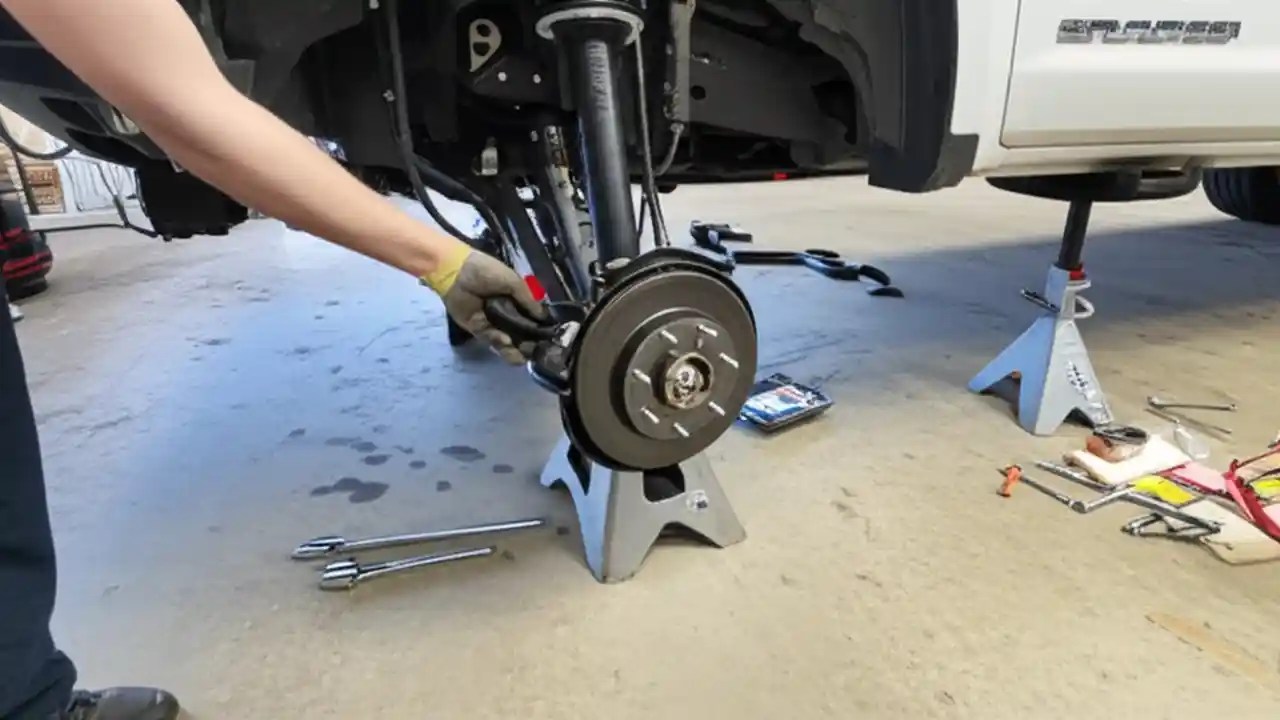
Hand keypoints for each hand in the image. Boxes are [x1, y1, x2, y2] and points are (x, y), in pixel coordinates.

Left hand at [421, 244, 546, 363]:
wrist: (456, 272)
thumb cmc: (486, 271)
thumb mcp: (513, 282)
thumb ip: (528, 301)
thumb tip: (544, 318)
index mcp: (515, 300)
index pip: (530, 318)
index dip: (538, 328)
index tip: (549, 338)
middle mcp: (505, 313)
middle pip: (519, 333)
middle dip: (528, 344)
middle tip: (536, 351)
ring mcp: (491, 322)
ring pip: (506, 341)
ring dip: (515, 349)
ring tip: (523, 356)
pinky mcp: (477, 329)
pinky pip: (490, 339)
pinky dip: (499, 342)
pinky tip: (507, 342)